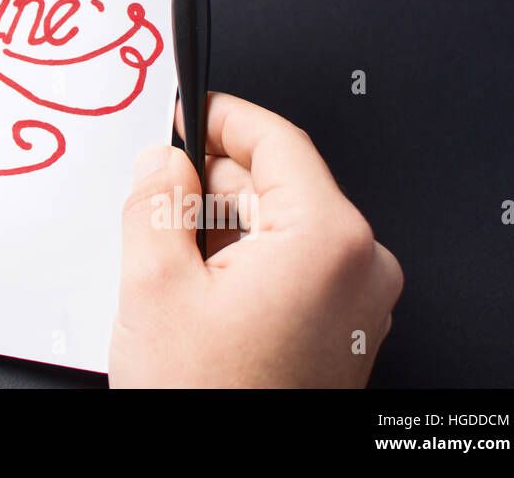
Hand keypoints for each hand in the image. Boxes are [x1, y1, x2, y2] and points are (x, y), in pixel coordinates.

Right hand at [110, 93, 403, 386]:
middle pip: (275, 185)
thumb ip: (155, 201)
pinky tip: (196, 298)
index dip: (220, 116)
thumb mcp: (155, 285)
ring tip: (170, 270)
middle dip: (210, 187)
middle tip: (154, 203)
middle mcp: (359, 267)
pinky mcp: (340, 333)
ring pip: (276, 229)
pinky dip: (240, 265)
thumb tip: (164, 162)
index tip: (185, 110)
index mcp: (328, 238)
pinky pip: (289, 269)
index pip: (276, 139)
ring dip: (219, 231)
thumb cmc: (208, 403)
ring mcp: (355, 305)